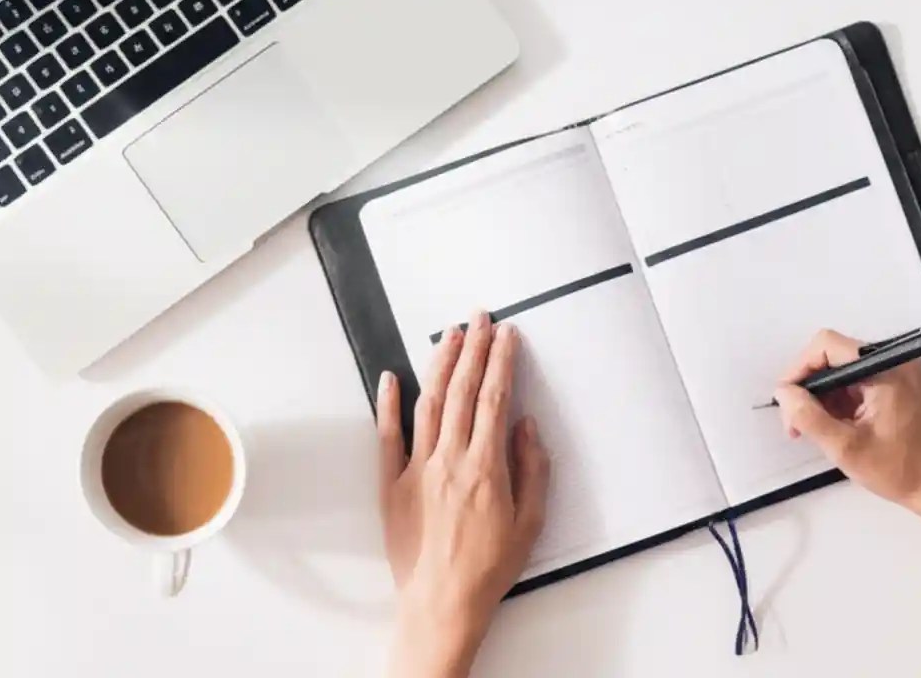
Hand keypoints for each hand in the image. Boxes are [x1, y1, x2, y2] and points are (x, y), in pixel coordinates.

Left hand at [377, 311, 549, 677]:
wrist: (443, 601)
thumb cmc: (489, 567)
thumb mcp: (531, 520)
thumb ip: (533, 468)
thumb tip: (526, 426)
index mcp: (486, 467)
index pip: (495, 399)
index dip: (502, 362)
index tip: (508, 336)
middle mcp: (449, 460)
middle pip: (463, 391)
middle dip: (474, 349)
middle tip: (480, 319)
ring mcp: (417, 470)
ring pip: (429, 403)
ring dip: (441, 364)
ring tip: (449, 335)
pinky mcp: (392, 485)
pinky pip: (388, 436)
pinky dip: (388, 403)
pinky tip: (392, 377)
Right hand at [773, 329, 920, 517]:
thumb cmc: (898, 470)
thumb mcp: (845, 448)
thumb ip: (808, 417)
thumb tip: (783, 393)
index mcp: (885, 369)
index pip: (827, 346)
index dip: (800, 369)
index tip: (787, 401)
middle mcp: (893, 361)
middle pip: (833, 357)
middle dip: (809, 389)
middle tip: (795, 424)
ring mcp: (897, 372)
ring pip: (842, 372)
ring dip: (822, 398)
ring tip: (813, 432)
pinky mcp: (897, 385)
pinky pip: (856, 383)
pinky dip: (839, 403)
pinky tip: (834, 428)